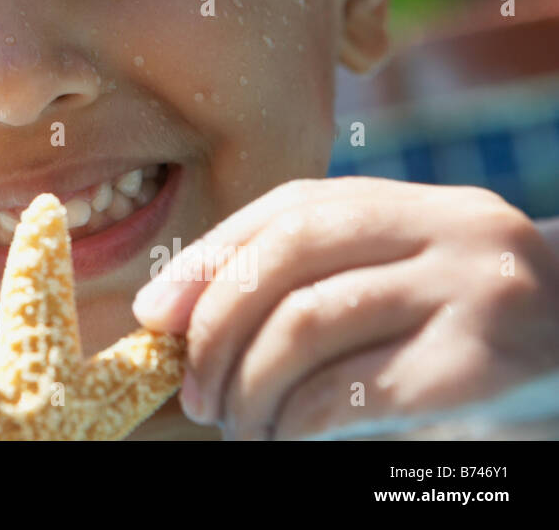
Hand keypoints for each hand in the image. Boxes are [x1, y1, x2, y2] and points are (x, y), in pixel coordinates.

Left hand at [132, 178, 558, 438]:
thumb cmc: (457, 311)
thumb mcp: (390, 267)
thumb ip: (302, 273)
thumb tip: (174, 315)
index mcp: (401, 202)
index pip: (284, 212)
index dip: (206, 262)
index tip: (155, 318)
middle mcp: (436, 229)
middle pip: (287, 259)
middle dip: (218, 328)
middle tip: (194, 393)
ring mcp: (465, 290)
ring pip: (309, 323)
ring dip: (250, 384)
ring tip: (235, 423)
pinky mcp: (479, 362)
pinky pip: (354, 388)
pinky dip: (297, 416)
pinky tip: (284, 434)